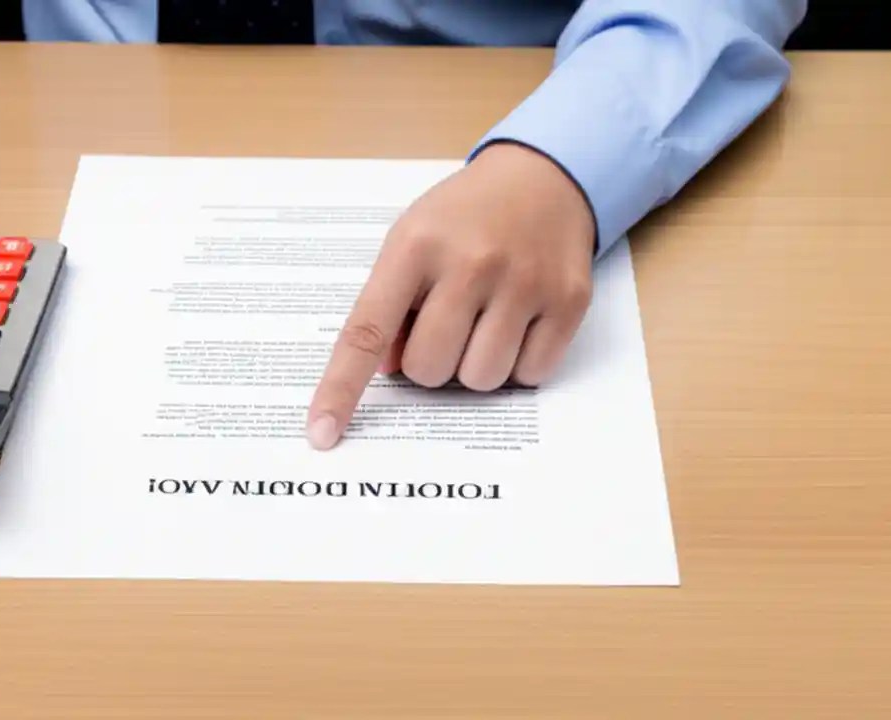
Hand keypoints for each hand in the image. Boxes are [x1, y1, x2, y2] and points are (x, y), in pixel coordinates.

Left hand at [306, 142, 596, 449]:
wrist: (543, 177)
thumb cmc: (463, 218)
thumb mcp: (410, 241)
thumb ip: (388, 303)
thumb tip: (384, 368)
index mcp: (415, 246)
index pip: (367, 331)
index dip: (341, 388)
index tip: (322, 434)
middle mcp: (471, 262)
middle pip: (429, 370)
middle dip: (431, 362)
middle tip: (447, 325)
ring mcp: (524, 281)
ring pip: (481, 379)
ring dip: (475, 366)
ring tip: (484, 321)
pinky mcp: (569, 299)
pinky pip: (531, 374)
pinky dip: (520, 363)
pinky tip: (519, 322)